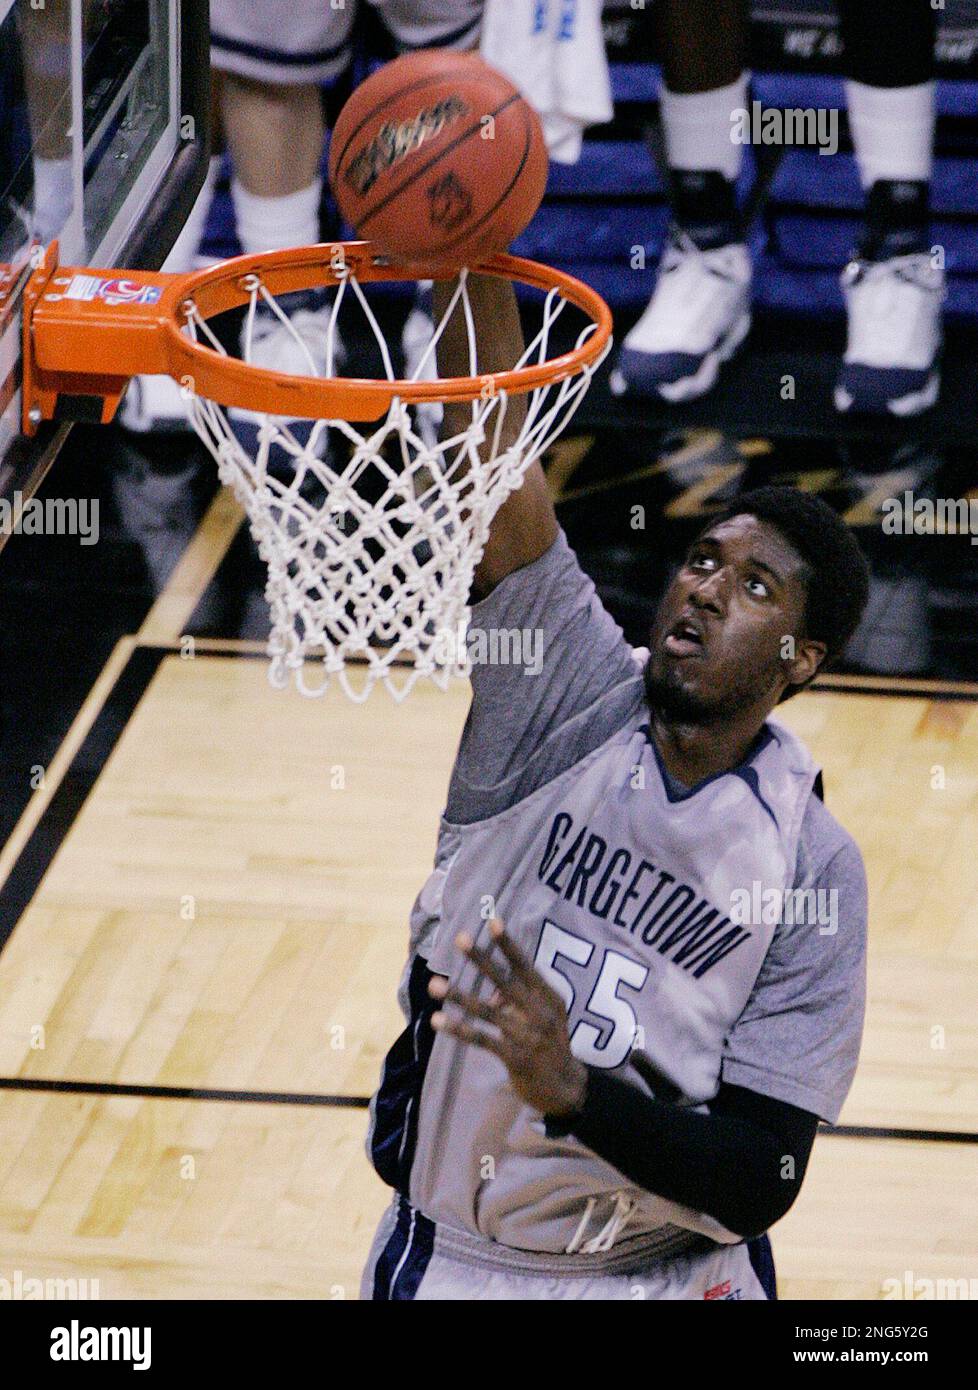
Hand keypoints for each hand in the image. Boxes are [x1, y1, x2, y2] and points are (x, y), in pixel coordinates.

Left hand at [429, 918, 588, 1118]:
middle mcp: (539, 1013)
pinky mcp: (515, 1057)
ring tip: (434, 985)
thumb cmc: (552, 1044)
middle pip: (505, 982)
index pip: (526, 966)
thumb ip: (521, 999)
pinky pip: (481, 1039)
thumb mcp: (546, 1016)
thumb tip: (491, 991)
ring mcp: (527, 1036)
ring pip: (487, 1011)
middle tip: (460, 939)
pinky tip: (437, 1021)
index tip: (493, 921)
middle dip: (481, 960)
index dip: (509, 945)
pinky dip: (458, 1029)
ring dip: (458, 996)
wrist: (566, 1088)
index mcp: (549, 998)